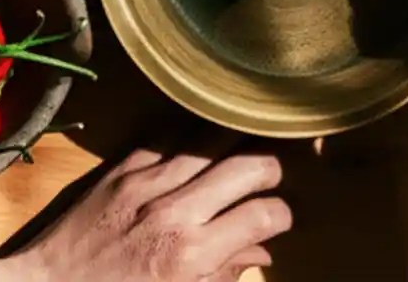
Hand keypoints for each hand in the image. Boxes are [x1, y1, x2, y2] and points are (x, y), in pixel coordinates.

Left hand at [0, 133, 290, 281]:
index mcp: (192, 255)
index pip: (265, 215)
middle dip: (273, 169)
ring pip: (213, 141)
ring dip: (236, 145)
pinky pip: (171, 139)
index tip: (281, 218)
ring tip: (245, 152)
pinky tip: (201, 149)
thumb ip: (222, 276)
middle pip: (250, 166)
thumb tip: (260, 250)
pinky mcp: (123, 168)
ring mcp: (147, 184)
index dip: (284, 214)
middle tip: (273, 179)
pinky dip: (193, 142)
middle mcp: (174, 212)